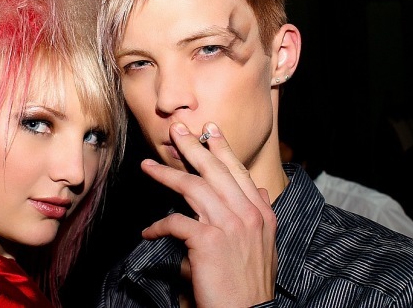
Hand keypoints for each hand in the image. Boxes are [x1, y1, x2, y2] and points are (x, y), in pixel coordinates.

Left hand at [140, 121, 276, 307]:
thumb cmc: (250, 282)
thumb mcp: (265, 244)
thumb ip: (259, 215)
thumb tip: (260, 192)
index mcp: (261, 213)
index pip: (238, 172)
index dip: (222, 149)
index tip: (210, 131)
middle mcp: (248, 213)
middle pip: (215, 170)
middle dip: (193, 146)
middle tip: (177, 130)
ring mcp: (229, 225)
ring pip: (192, 187)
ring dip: (166, 173)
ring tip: (147, 166)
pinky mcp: (208, 240)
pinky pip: (176, 223)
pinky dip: (158, 226)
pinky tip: (148, 231)